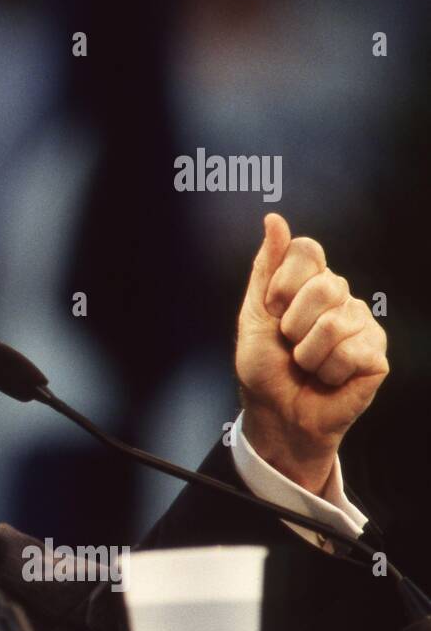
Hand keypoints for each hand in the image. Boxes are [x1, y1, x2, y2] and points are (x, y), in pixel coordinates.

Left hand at [235, 213, 388, 493]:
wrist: (275, 411)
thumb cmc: (265, 366)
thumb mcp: (254, 313)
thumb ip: (266, 266)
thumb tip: (274, 219)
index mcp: (311, 283)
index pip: (308, 251)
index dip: (284, 282)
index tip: (273, 308)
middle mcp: (342, 298)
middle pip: (325, 284)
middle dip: (293, 322)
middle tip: (290, 343)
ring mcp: (363, 324)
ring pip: (334, 323)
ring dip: (308, 352)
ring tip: (307, 363)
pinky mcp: (376, 354)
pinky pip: (350, 351)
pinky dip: (328, 370)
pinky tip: (328, 377)